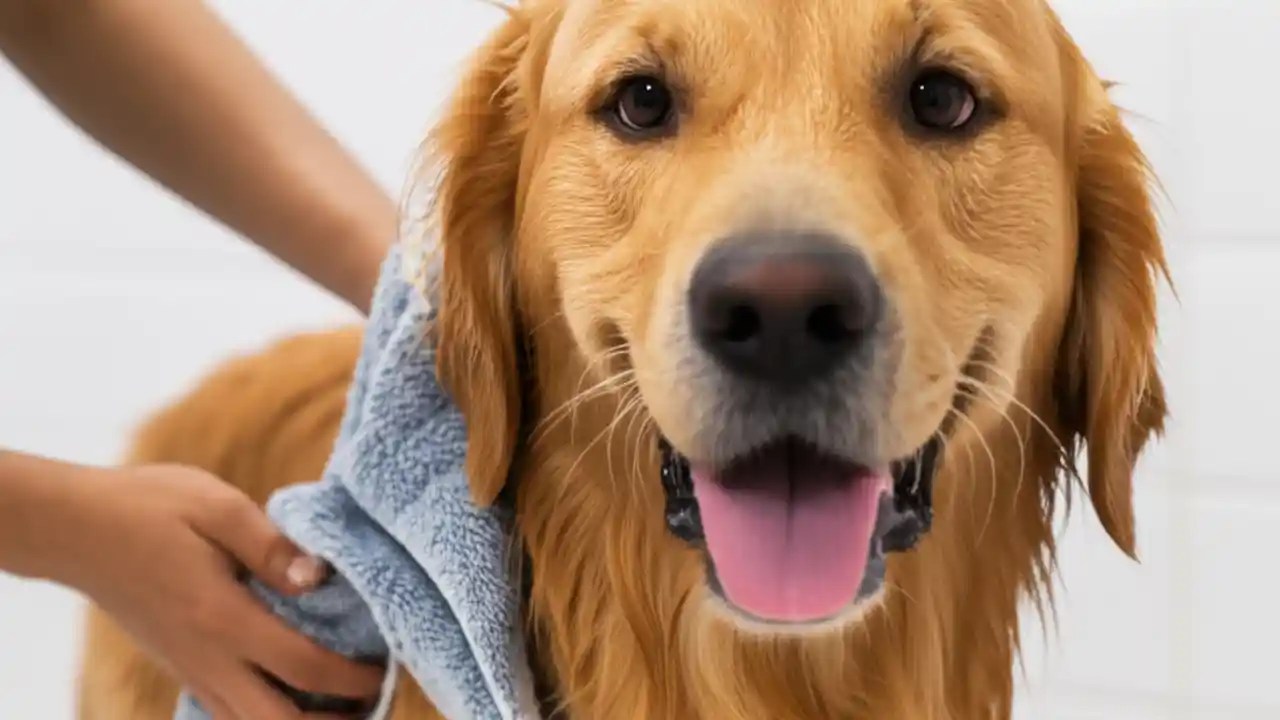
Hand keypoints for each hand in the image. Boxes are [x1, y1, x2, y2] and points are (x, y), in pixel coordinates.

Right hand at [52, 464, 383, 718]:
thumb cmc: (148, 507)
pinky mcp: (178, 664)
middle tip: (369, 702)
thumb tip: (321, 577)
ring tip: (340, 707)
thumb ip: (275, 546)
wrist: (75, 529)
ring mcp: (189, 667)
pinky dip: (263, 712)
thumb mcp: (218, 507)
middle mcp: (207, 657)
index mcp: (223, 618)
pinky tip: (287, 693)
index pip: (304, 667)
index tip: (384, 667)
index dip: (352, 677)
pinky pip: (226, 708)